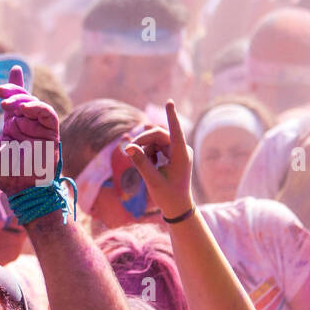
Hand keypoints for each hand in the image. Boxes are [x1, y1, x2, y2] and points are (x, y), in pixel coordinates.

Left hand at [0, 65, 58, 197]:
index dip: (16, 84)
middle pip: (24, 98)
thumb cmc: (6, 176)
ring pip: (35, 104)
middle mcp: (27, 124)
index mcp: (14, 126)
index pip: (15, 101)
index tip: (15, 69)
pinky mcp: (51, 134)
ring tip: (7, 104)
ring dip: (22, 99)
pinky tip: (24, 108)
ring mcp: (40, 128)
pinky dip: (37, 107)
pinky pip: (47, 114)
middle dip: (14, 90)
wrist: (23, 191)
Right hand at [123, 99, 193, 218]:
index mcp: (182, 155)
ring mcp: (177, 151)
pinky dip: (148, 153)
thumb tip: (129, 147)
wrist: (177, 207)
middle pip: (159, 135)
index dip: (171, 116)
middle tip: (128, 150)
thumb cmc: (168, 196)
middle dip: (143, 141)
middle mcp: (181, 150)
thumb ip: (141, 163)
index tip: (169, 102)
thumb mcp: (152, 180)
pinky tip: (149, 165)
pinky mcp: (172, 153)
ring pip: (156, 140)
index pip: (175, 132)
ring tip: (145, 166)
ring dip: (145, 149)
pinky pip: (156, 146)